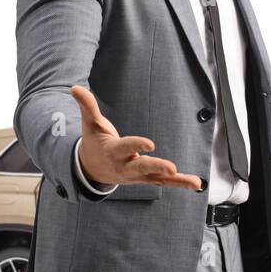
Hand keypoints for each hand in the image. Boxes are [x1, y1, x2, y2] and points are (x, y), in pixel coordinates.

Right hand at [71, 85, 202, 191]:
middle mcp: (126, 166)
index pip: (126, 147)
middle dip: (156, 167)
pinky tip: (196, 184)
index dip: (137, 145)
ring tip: (195, 182)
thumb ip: (87, 106)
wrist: (92, 169)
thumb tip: (74, 88)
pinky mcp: (146, 178)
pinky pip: (164, 182)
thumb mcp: (90, 124)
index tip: (150, 144)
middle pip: (142, 167)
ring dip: (177, 180)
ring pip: (157, 179)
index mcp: (114, 151)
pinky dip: (180, 183)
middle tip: (171, 168)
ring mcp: (137, 175)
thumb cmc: (95, 142)